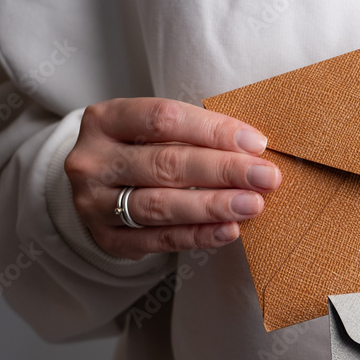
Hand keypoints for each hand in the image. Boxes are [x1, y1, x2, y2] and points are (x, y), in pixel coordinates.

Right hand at [64, 97, 281, 259]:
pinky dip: (198, 236)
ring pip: (162, 205)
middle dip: (224, 170)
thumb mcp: (149, 132)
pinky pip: (160, 240)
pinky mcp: (108, 240)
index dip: (213, 130)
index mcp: (104, 120)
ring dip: (214, 206)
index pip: (163, 119)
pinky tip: (229, 230)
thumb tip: (253, 150)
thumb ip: (192, 136)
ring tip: (252, 205)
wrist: (93, 192)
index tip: (256, 144)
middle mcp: (93, 161)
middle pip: (166, 164)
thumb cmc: (135, 153)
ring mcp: (95, 203)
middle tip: (266, 177)